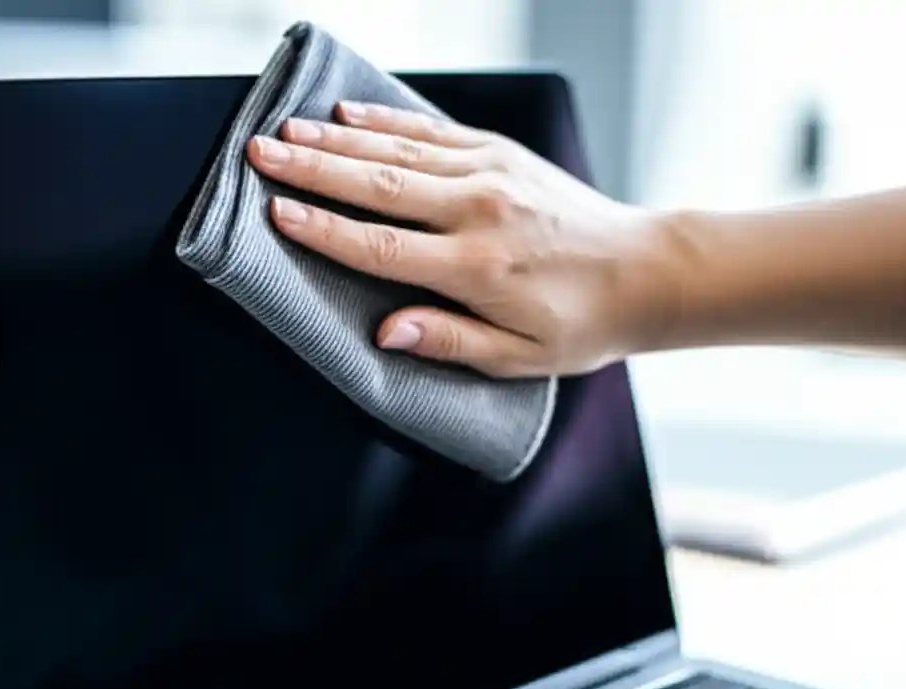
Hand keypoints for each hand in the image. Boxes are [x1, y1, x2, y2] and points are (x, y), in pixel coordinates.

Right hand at [245, 101, 677, 377]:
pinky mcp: (502, 153)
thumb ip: (449, 342)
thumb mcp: (518, 357)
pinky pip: (433, 131)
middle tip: (260, 153)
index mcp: (477, 268)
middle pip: (379, 185)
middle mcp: (480, 211)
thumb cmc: (579, 324)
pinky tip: (348, 114)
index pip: (381, 246)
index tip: (276, 211)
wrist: (645, 271)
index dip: (324, 230)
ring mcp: (492, 173)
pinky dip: (388, 121)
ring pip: (400, 149)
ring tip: (288, 130)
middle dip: (313, 168)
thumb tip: (385, 333)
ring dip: (339, 138)